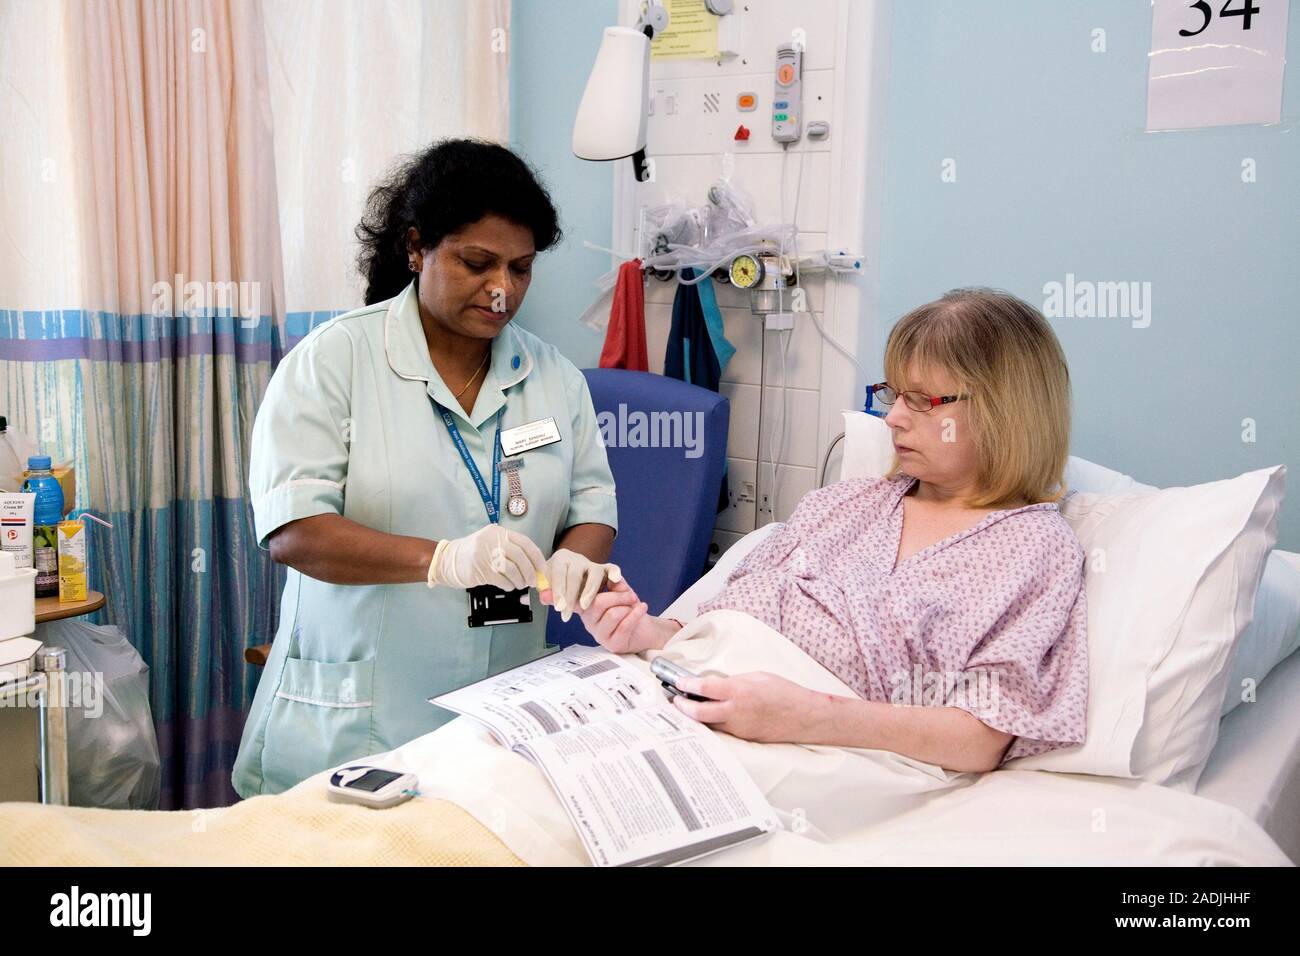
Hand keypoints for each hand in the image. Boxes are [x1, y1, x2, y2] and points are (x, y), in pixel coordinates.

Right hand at [428, 524, 545, 590]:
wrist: (447, 560)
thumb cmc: (474, 554)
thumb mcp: (491, 544)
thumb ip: (511, 551)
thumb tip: (535, 567)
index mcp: (498, 532)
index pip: (525, 543)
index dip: (537, 557)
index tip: (542, 569)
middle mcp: (492, 540)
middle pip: (519, 556)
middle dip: (530, 571)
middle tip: (533, 581)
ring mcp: (484, 554)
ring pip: (511, 569)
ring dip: (519, 580)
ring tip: (520, 584)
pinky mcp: (478, 569)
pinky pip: (501, 579)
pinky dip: (508, 585)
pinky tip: (508, 586)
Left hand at [542, 548, 621, 621]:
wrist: (568, 578)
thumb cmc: (558, 585)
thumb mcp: (548, 587)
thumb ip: (546, 592)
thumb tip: (543, 597)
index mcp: (560, 559)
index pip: (558, 573)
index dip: (558, 591)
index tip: (559, 608)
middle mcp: (577, 559)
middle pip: (575, 575)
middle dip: (571, 597)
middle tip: (566, 615)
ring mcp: (592, 563)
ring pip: (594, 573)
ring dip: (589, 591)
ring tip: (584, 606)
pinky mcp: (605, 569)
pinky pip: (612, 568)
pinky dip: (614, 572)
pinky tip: (615, 579)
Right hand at [577, 579, 678, 653]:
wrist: (646, 628)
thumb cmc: (629, 607)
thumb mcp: (622, 590)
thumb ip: (615, 582)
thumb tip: (612, 576)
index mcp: (585, 605)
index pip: (576, 598)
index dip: (580, 590)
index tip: (586, 580)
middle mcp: (588, 621)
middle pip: (597, 603)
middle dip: (619, 596)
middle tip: (631, 595)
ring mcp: (599, 634)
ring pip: (612, 614)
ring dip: (628, 608)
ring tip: (635, 607)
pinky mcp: (612, 644)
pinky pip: (624, 626)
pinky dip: (636, 614)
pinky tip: (643, 608)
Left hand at [669, 672, 815, 743]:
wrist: (804, 717)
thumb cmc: (784, 692)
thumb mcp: (757, 677)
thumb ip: (734, 681)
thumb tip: (716, 685)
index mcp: (739, 691)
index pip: (704, 688)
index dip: (686, 685)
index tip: (678, 682)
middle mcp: (736, 712)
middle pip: (699, 713)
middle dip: (682, 707)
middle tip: (675, 700)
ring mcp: (739, 728)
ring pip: (708, 725)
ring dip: (694, 717)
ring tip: (686, 708)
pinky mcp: (743, 738)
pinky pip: (722, 731)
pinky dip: (711, 724)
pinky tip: (707, 717)